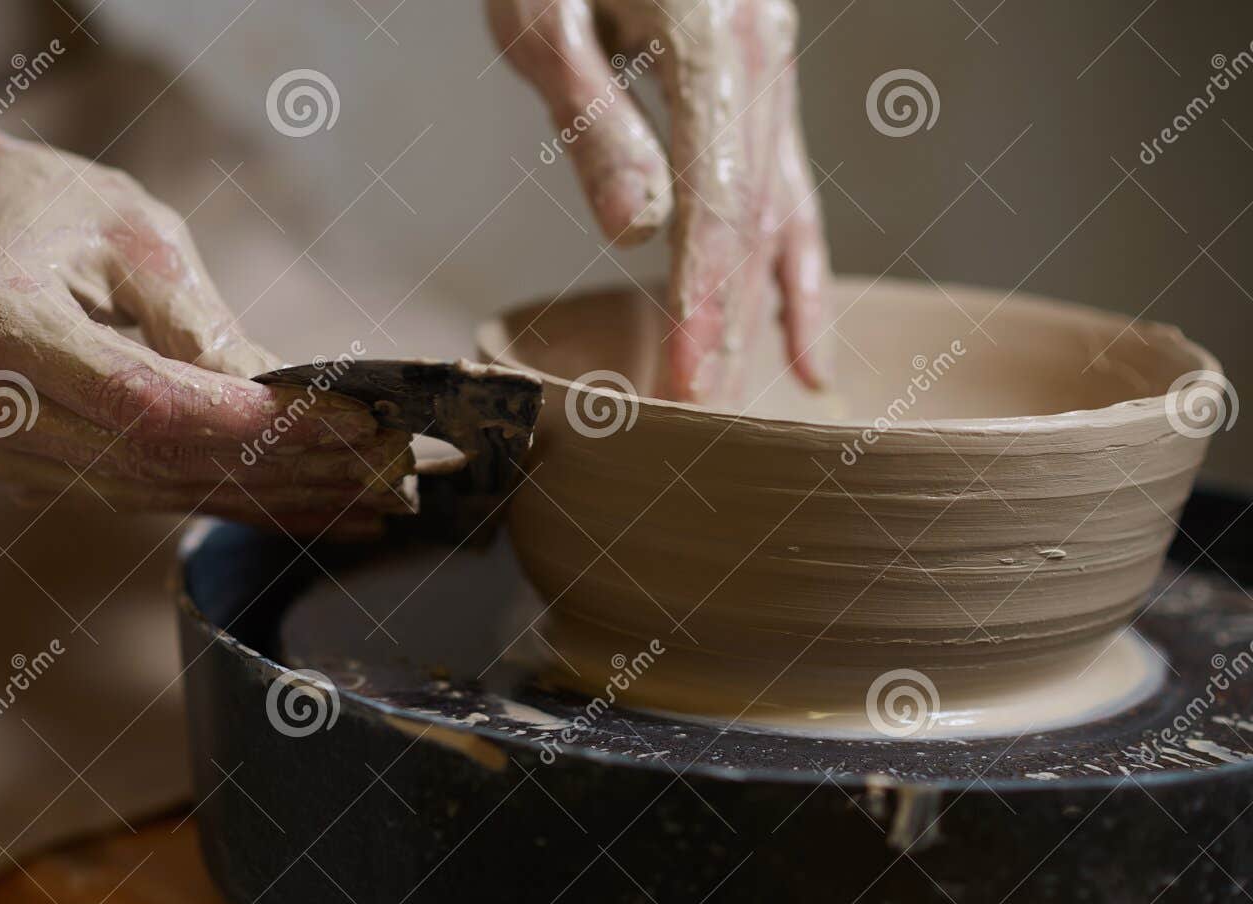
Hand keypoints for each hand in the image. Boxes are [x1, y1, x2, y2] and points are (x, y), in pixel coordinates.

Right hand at [0, 143, 411, 538]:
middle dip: (287, 471)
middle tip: (389, 473)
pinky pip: (146, 495)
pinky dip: (231, 502)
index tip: (349, 422)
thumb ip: (198, 318)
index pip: (147, 402)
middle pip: (160, 462)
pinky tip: (310, 509)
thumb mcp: (131, 230)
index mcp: (0, 328)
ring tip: (369, 498)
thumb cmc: (45, 209)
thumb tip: (280, 396)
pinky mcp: (30, 478)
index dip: (253, 425)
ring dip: (272, 501)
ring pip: (159, 493)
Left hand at [488, 0, 829, 404]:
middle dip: (730, 325)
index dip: (706, 304)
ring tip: (755, 390)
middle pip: (758, 218)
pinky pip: (786, 181)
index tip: (689, 388)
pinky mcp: (758, 72)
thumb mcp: (546, 18)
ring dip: (764, 305)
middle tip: (701, 418)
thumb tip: (639, 231)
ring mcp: (771, 63)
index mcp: (715, 44)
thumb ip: (597, 125)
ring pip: (782, 205)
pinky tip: (802, 331)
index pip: (719, 205)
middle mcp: (763, 55)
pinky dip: (793, 261)